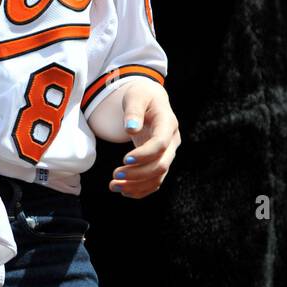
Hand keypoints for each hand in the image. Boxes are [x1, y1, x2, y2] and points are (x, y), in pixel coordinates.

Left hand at [108, 81, 180, 198]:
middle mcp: (172, 141)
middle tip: (115, 175)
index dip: (144, 155)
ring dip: (137, 185)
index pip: (161, 144)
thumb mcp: (136, 96)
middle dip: (138, 174)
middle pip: (161, 164)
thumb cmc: (142, 95)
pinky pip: (155, 180)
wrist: (150, 99)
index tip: (124, 159)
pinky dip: (141, 189)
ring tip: (114, 186)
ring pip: (158, 177)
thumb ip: (133, 110)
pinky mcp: (160, 161)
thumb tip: (131, 128)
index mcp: (167, 123)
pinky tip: (124, 190)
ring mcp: (168, 153)